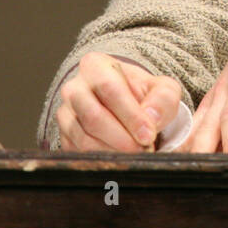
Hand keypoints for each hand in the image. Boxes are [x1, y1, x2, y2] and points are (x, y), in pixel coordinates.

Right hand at [56, 53, 182, 151]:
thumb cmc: (142, 94)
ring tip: (136, 155)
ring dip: (114, 152)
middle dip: (122, 139)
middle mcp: (74, 88)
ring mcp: (65, 114)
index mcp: (95, 66)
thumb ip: (163, 99)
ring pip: (84, 139)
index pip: (109, 89)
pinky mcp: (64, 137)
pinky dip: (102, 161)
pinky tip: (121, 159)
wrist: (126, 104)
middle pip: (93, 117)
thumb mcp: (162, 89)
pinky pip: (79, 154)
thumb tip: (151, 118)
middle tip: (143, 150)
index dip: (130, 115)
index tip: (148, 135)